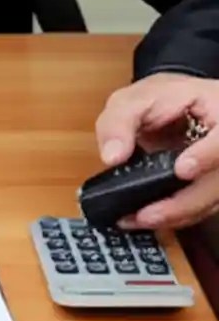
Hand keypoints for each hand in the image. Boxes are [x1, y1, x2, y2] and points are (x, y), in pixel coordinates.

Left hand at [95, 72, 218, 229]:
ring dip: (177, 215)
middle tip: (145, 214)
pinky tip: (146, 219)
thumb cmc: (159, 100)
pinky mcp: (215, 184)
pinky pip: (203, 206)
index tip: (181, 170)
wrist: (176, 107)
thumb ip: (119, 123)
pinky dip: (176, 216)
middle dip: (183, 202)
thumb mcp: (133, 100)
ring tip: (136, 220)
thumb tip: (113, 157)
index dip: (208, 155)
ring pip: (213, 199)